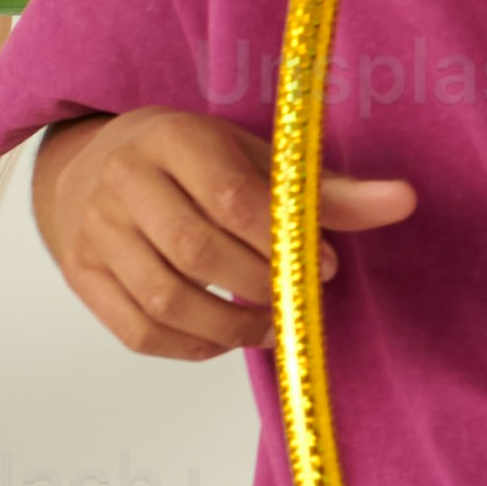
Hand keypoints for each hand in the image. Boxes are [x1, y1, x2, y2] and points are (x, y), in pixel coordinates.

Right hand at [29, 101, 417, 360]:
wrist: (85, 170)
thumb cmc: (186, 162)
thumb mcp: (252, 156)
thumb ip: (323, 187)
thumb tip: (404, 202)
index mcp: (171, 139)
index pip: (230, 197)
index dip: (282, 240)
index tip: (324, 265)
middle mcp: (124, 184)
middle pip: (197, 252)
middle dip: (260, 286)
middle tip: (296, 299)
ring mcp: (96, 235)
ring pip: (165, 300)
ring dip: (228, 327)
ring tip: (268, 326)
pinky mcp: (82, 278)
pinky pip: (138, 331)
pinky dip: (190, 347)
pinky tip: (223, 338)